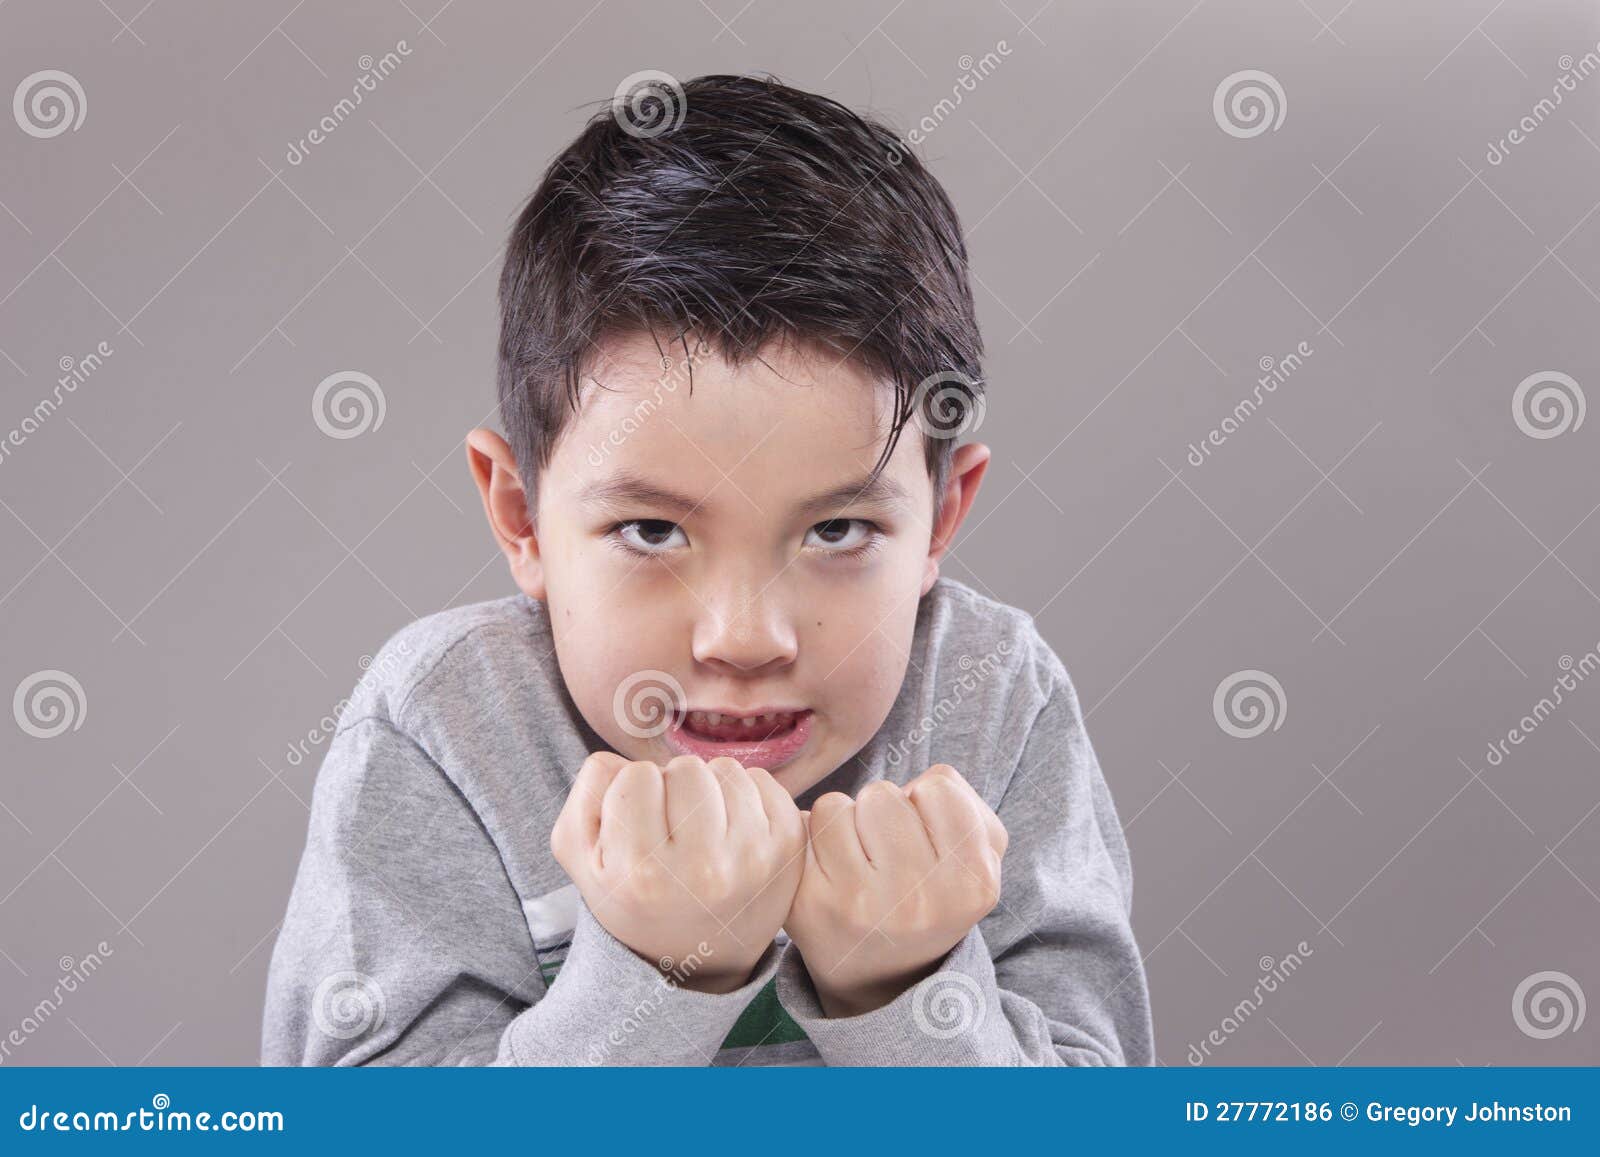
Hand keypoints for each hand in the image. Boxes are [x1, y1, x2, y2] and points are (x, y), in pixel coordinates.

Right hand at [550, 752, 805, 993]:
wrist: (701, 956)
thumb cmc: (636, 897)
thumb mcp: (582, 858)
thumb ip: (587, 794)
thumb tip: (624, 759)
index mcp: (644, 873)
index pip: (637, 775)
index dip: (632, 794)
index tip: (638, 827)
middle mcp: (704, 868)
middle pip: (686, 767)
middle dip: (673, 788)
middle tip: (672, 830)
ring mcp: (754, 857)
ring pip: (725, 769)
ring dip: (710, 790)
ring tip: (701, 830)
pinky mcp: (788, 846)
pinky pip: (762, 778)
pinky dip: (743, 795)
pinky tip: (731, 830)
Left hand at [784, 764, 1007, 1016]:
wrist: (880, 976)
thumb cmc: (928, 896)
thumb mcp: (976, 860)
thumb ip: (965, 806)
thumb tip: (920, 782)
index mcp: (973, 883)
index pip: (939, 784)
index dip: (926, 801)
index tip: (924, 837)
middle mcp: (920, 900)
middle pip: (883, 793)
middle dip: (882, 811)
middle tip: (886, 853)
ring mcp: (862, 905)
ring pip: (838, 805)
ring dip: (844, 822)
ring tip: (859, 861)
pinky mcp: (812, 905)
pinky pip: (803, 828)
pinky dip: (813, 840)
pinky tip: (829, 871)